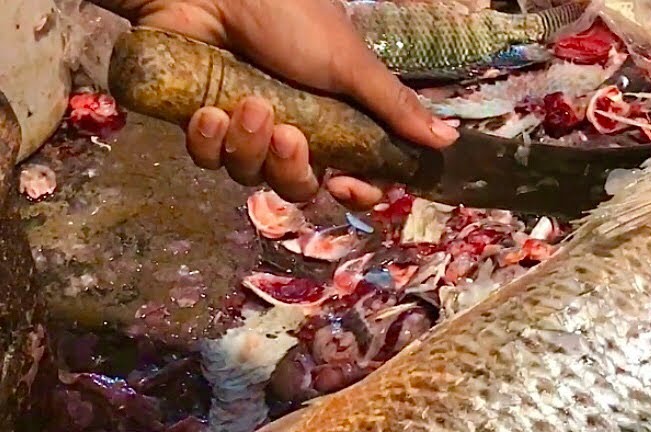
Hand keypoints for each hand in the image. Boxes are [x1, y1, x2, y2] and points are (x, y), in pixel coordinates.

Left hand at [125, 0, 458, 208]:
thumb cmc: (289, 15)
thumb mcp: (351, 63)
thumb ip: (395, 107)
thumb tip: (449, 140)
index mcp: (335, 120)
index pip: (353, 179)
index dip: (354, 193)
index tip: (346, 186)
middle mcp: (293, 129)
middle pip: (298, 186)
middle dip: (292, 168)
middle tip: (289, 133)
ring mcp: (243, 129)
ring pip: (249, 175)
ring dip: (249, 146)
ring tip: (246, 103)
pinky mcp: (199, 123)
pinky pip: (207, 158)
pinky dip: (208, 140)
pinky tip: (208, 109)